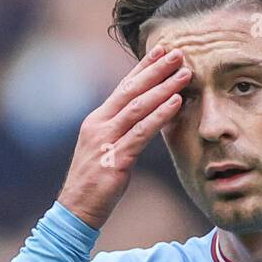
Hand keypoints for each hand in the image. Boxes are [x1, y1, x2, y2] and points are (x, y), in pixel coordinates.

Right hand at [57, 45, 191, 229]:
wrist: (76, 210)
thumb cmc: (94, 184)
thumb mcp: (106, 151)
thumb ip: (121, 133)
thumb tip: (143, 120)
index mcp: (97, 120)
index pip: (123, 87)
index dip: (143, 68)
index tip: (162, 51)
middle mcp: (99, 124)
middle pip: (131, 90)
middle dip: (156, 69)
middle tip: (179, 52)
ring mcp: (106, 141)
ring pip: (138, 107)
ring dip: (163, 88)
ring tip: (184, 74)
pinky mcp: (115, 160)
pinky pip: (141, 133)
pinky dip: (160, 116)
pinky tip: (176, 103)